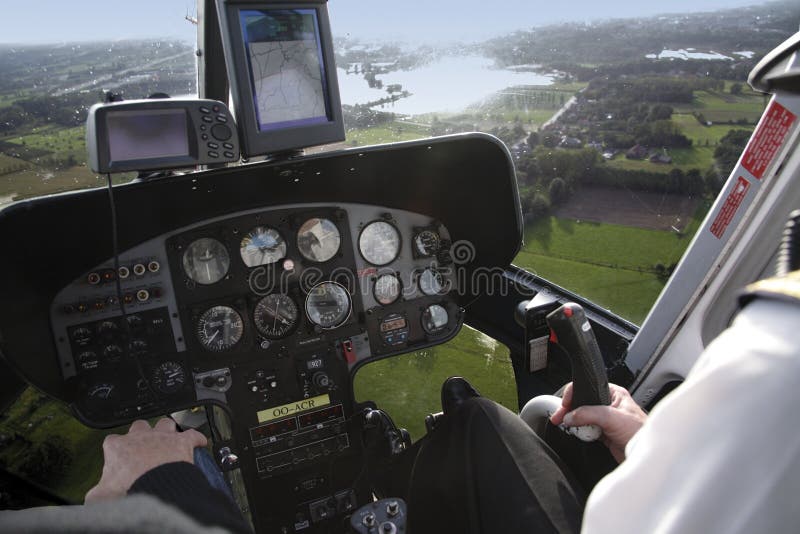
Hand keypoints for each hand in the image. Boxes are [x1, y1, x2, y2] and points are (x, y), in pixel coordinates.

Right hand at [85, 418, 206, 502]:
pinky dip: (197, 438)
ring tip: (168, 439)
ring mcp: (162, 437)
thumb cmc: (130, 488)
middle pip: (139, 426)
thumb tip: (92, 500)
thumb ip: (96, 494)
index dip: (116, 449)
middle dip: (141, 434)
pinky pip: (193, 434)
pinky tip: (199, 442)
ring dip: (167, 430)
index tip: (118, 459)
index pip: (112, 441)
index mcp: (118, 447)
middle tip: (143, 447)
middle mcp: (141, 437)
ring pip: (165, 423)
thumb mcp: (102, 495)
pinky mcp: (182, 441)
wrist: (156, 487)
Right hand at [549, 383, 646, 461]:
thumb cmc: (641, 432)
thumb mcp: (612, 417)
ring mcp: (606, 420)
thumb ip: (588, 413)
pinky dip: (581, 432)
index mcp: (614, 394)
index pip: (587, 388)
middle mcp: (609, 405)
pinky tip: (579, 434)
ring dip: (575, 422)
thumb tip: (569, 416)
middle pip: (582, 403)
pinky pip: (586, 430)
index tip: (564, 404)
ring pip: (583, 417)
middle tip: (558, 417)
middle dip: (569, 410)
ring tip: (567, 425)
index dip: (574, 394)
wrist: (647, 456)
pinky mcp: (603, 433)